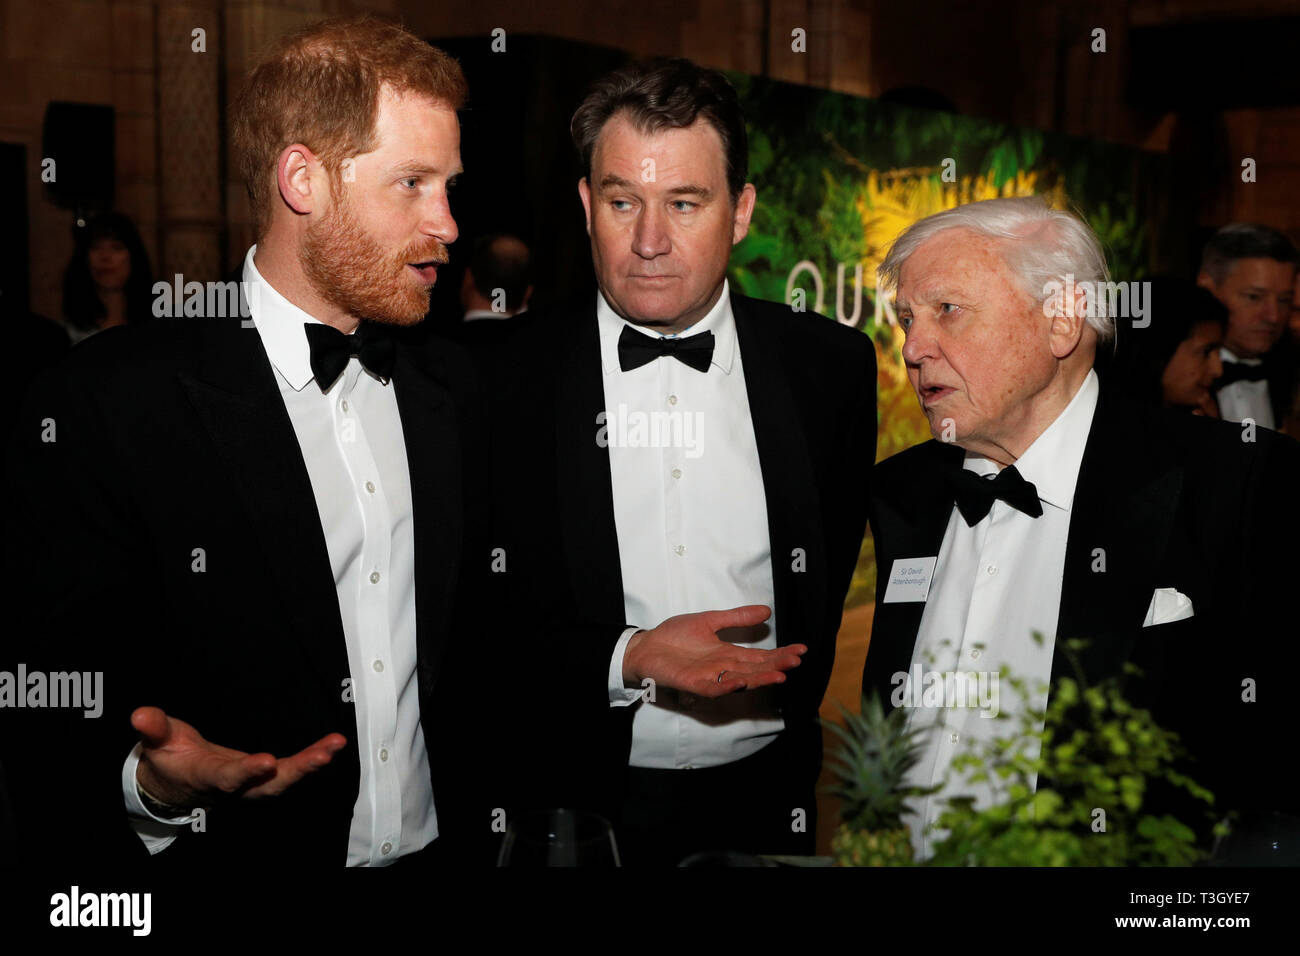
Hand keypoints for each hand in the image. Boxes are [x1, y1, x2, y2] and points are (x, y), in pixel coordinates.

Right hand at [131, 706, 345, 811]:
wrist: (174, 785)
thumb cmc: (168, 758)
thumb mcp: (157, 742)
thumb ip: (153, 728)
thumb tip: (140, 714)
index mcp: (206, 777)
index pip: (228, 777)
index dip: (246, 772)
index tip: (266, 762)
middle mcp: (234, 787)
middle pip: (268, 786)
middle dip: (297, 771)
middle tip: (323, 755)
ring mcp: (251, 785)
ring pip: (284, 781)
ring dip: (310, 765)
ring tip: (334, 746)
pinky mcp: (262, 779)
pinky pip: (289, 772)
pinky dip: (311, 761)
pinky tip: (331, 747)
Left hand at [622, 605, 804, 697]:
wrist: (646, 646)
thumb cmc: (675, 636)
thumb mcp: (710, 621)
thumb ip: (736, 618)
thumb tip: (766, 611)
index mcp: (728, 654)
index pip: (760, 656)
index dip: (780, 654)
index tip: (800, 649)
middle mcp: (723, 668)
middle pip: (755, 669)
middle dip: (776, 666)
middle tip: (796, 661)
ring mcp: (709, 677)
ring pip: (740, 680)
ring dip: (759, 679)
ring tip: (779, 675)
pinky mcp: (692, 683)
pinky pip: (713, 688)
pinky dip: (726, 686)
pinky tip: (740, 682)